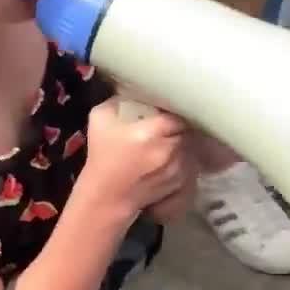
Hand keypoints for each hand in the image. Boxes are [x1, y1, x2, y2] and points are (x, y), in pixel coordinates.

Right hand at [84, 99, 194, 218]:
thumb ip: (115, 101)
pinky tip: (171, 160)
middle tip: (168, 126)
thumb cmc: (102, 157)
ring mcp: (178, 169)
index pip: (177, 115)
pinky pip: (191, 165)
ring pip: (191, 148)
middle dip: (178, 128)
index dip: (173, 112)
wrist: (106, 197)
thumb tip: (128, 91)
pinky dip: (184, 161)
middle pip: (186, 131)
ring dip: (182, 144)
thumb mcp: (99, 120)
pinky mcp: (180, 184)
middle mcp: (170, 149)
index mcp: (152, 132)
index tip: (166, 112)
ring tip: (170, 143)